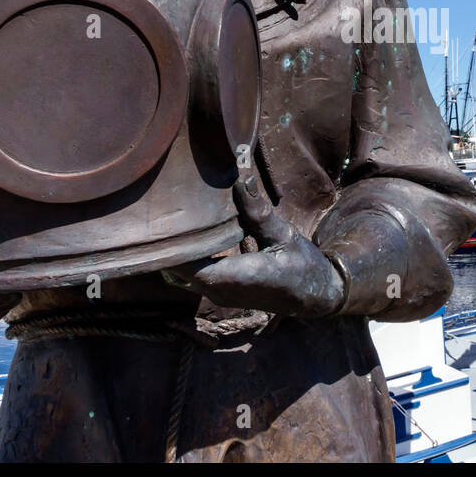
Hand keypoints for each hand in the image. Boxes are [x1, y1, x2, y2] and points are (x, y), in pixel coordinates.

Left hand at [171, 174, 343, 317]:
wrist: (314, 296)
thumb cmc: (303, 265)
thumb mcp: (284, 235)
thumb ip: (258, 211)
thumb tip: (241, 180)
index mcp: (240, 277)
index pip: (191, 268)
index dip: (173, 248)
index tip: (163, 222)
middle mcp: (223, 291)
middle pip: (178, 271)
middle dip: (168, 246)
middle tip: (161, 212)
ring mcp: (219, 295)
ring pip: (181, 276)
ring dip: (176, 253)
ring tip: (171, 221)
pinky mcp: (220, 292)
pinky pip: (191, 278)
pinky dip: (185, 260)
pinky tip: (189, 237)